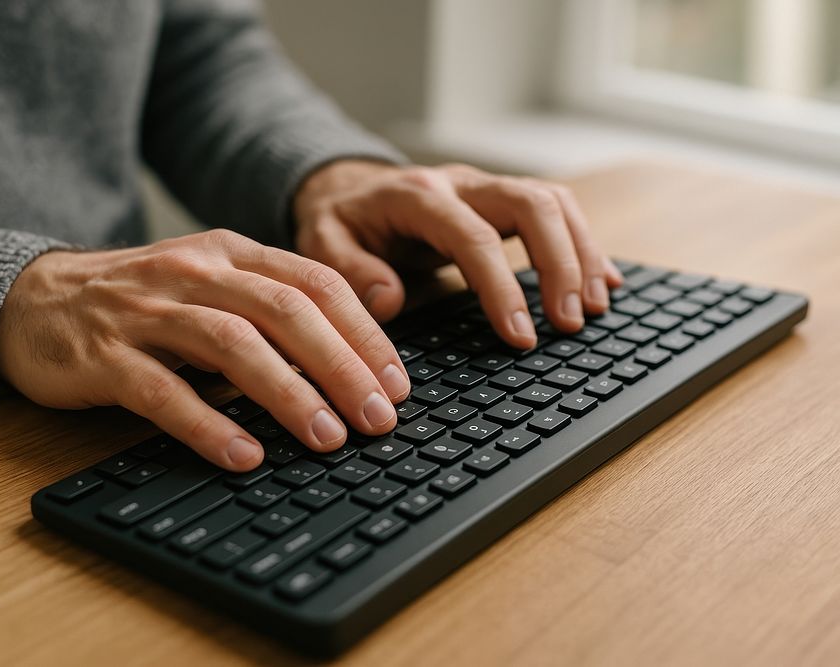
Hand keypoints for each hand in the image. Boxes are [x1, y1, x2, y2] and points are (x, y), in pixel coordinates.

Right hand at [0, 230, 410, 470]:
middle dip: (341, 366)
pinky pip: (162, 392)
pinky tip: (244, 455)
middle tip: (378, 417)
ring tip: (327, 438)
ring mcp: (146, 311)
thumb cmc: (141, 302)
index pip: (314, 283)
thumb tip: (350, 365)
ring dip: (288, 394)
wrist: (34, 299)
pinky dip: (208, 425)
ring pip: (231, 345)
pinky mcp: (103, 355)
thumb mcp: (210, 288)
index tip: (397, 383)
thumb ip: (269, 311)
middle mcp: (194, 272)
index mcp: (230, 253)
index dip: (363, 333)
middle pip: (283, 311)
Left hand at [293, 160, 623, 347]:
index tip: (521, 335)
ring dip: (580, 254)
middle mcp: (461, 184)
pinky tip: (602, 282)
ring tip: (594, 309)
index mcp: (418, 196)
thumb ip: (350, 270)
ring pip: (553, 202)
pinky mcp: (501, 201)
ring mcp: (486, 188)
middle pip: (531, 204)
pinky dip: (583, 244)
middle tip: (571, 322)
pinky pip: (555, 211)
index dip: (503, 286)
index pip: (474, 237)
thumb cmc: (338, 223)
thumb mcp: (322, 244)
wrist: (346, 191)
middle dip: (560, 264)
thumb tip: (391, 301)